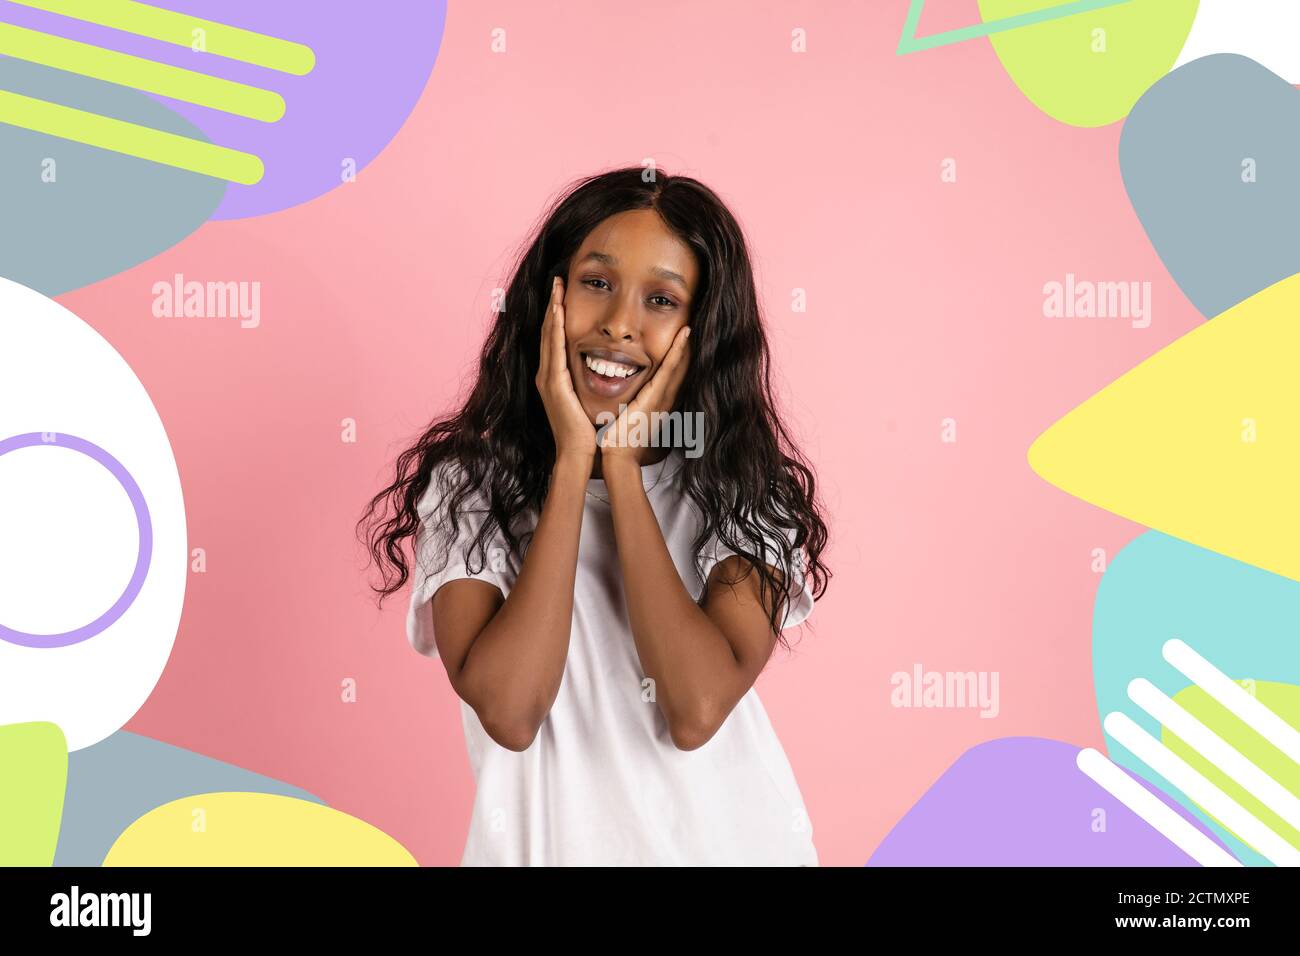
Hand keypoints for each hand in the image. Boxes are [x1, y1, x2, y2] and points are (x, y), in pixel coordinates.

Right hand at [536, 276, 595, 460]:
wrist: (580, 454)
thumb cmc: (589, 432)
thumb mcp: (588, 401)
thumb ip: (591, 385)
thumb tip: (607, 372)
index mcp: (556, 379)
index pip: (556, 340)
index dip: (558, 317)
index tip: (563, 295)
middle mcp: (547, 376)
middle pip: (548, 332)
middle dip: (552, 305)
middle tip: (556, 281)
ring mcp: (547, 379)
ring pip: (548, 335)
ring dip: (552, 309)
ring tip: (555, 286)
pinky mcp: (553, 384)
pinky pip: (554, 349)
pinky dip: (554, 327)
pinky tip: (558, 310)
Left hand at [597, 324, 690, 462]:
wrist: (617, 457)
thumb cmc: (617, 441)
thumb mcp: (625, 417)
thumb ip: (628, 405)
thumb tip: (623, 397)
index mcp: (658, 402)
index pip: (670, 374)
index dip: (678, 356)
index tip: (680, 339)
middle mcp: (665, 398)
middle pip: (680, 368)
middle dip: (686, 348)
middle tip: (690, 327)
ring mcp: (663, 397)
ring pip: (679, 364)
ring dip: (685, 344)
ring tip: (690, 325)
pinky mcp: (657, 396)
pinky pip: (670, 368)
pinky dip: (678, 350)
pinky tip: (685, 334)